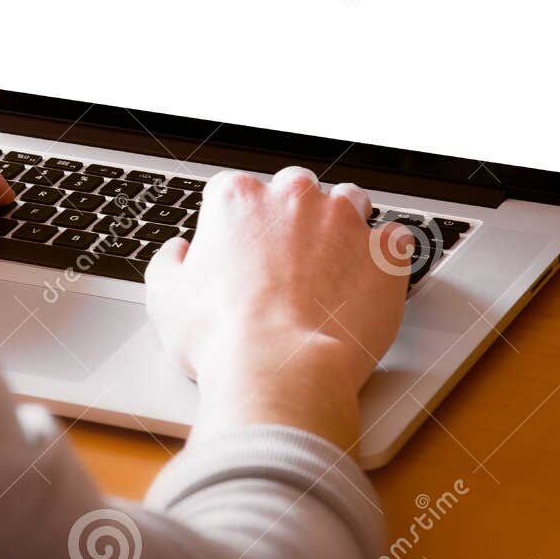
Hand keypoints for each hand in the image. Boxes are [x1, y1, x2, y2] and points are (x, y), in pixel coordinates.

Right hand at [144, 166, 410, 449]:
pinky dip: (384, 255)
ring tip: (332, 266)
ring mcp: (344, 221)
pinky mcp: (384, 252)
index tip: (241, 249)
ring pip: (349, 202)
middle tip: (285, 262)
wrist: (281, 370)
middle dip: (292, 217)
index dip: (237, 223)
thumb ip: (170, 263)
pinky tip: (369, 279)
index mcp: (236, 199)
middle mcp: (292, 196)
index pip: (236, 190)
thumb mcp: (165, 298)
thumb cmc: (222, 337)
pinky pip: (394, 239)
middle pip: (295, 189)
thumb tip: (179, 254)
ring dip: (340, 226)